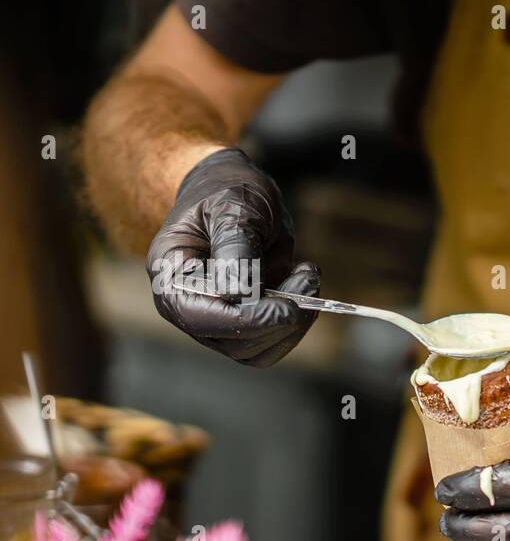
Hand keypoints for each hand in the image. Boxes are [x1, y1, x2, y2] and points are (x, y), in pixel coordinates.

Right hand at [145, 147, 317, 366]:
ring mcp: (215, 319)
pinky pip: (271, 344)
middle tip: (308, 277)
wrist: (235, 192)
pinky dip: (297, 325)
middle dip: (279, 318)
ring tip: (307, 277)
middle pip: (232, 341)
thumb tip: (237, 292)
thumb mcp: (233, 205)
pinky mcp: (243, 324)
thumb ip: (235, 244)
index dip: (244, 320)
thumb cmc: (226, 190)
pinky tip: (303, 288)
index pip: (196, 315)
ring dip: (293, 323)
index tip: (287, 308)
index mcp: (170, 273)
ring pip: (255, 351)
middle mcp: (187, 305)